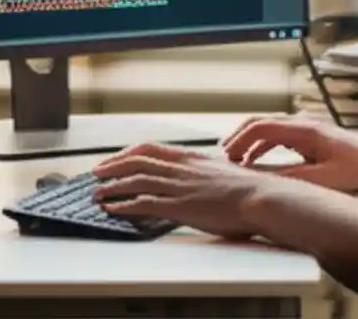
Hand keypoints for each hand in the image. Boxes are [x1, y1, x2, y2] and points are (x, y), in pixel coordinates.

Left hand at [91, 143, 276, 239]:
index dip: (127, 153)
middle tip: (96, 173)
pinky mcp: (180, 206)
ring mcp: (178, 186)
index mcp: (190, 158)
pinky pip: (144, 203)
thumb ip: (203, 174)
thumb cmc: (249, 190)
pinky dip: (124, 205)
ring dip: (112, 187)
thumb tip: (196, 180)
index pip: (149, 149)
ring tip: (97, 193)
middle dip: (112, 167)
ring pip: (135, 181)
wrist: (261, 197)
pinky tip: (113, 209)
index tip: (114, 158)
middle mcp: (180, 168)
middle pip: (136, 161)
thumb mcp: (221, 173)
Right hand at [222, 115, 357, 192]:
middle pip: (259, 122)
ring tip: (235, 159)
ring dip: (249, 141)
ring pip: (267, 127)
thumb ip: (292, 177)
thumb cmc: (356, 169)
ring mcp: (305, 127)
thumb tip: (263, 179)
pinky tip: (255, 159)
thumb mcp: (322, 179)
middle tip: (224, 155)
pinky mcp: (308, 134)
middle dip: (238, 137)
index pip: (261, 127)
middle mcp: (302, 123)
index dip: (240, 140)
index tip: (228, 155)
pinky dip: (261, 144)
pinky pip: (277, 134)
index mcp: (303, 130)